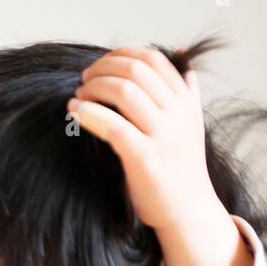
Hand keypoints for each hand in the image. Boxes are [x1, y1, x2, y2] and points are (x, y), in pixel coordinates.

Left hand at [67, 46, 222, 232]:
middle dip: (103, 68)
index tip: (102, 65)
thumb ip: (186, 91)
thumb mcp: (191, 123)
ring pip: (124, 91)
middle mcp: (178, 113)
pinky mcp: (145, 157)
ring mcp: (163, 135)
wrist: (188, 211)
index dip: (122, 54)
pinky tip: (75, 112)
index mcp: (186, 101)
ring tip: (79, 96)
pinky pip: (113, 124)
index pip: (153, 59)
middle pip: (136, 70)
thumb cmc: (180, 166)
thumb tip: (184, 56)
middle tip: (84, 80)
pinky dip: (89, 113)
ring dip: (94, 88)